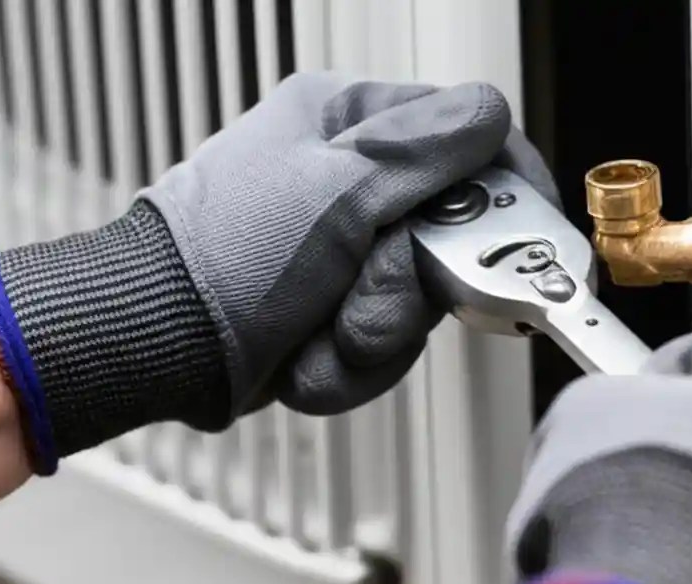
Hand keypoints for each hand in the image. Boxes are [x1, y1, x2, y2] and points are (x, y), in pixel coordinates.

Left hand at [0, 72, 553, 472]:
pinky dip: (347, 362)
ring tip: (320, 326)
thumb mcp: (336, 188)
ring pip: (419, 303)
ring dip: (374, 332)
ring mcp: (342, 251)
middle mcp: (349, 183)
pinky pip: (383, 342)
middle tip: (368, 286)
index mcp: (346, 123)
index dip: (510, 183)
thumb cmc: (221, 258)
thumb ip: (424, 150)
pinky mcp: (334, 309)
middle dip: (413, 285)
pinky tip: (305, 350)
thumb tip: (489, 113)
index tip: (534, 226)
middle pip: (451, 237)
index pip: (466, 133)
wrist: (156, 345)